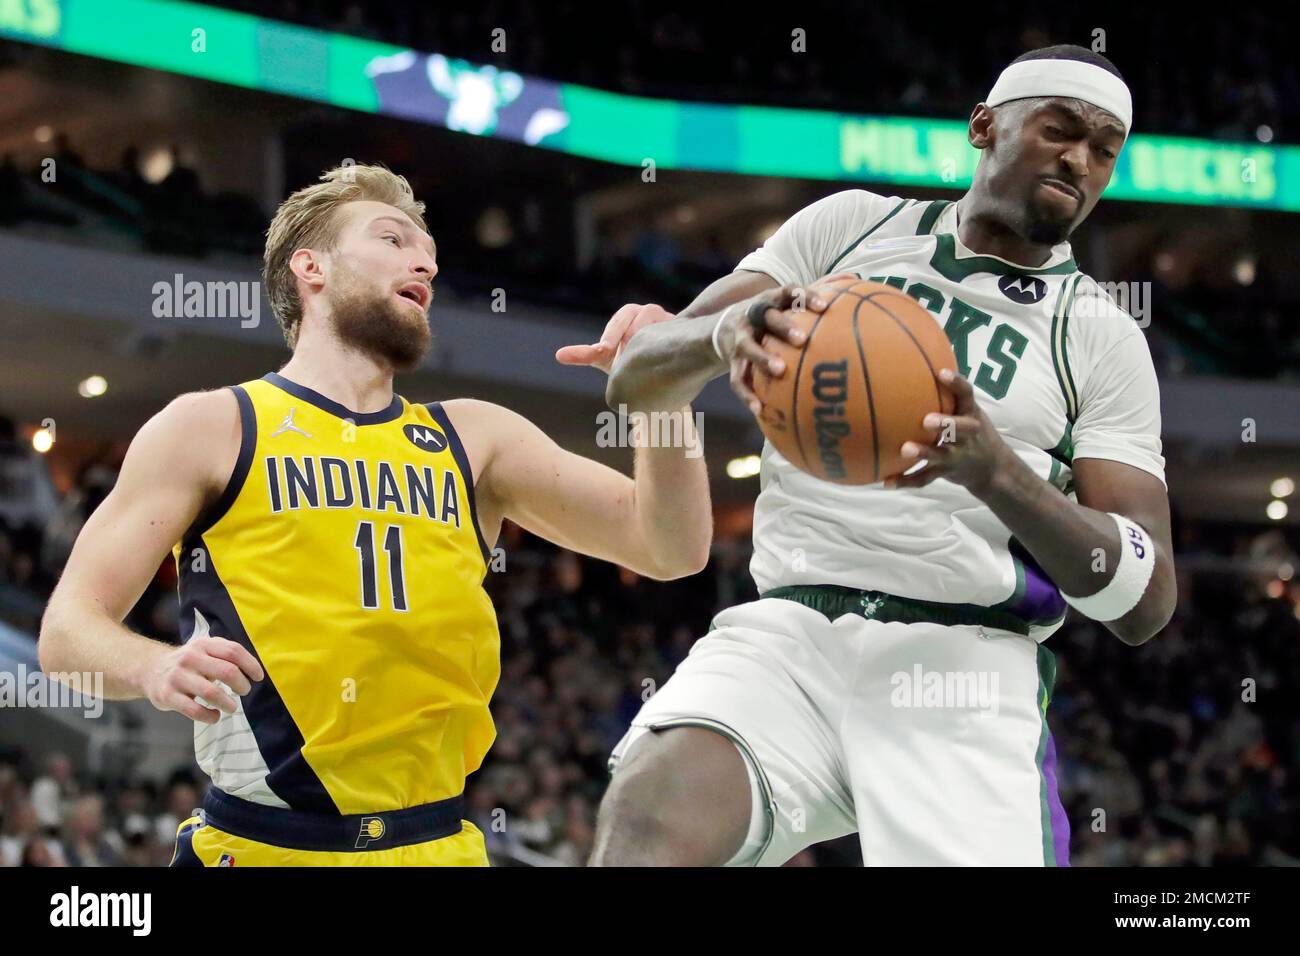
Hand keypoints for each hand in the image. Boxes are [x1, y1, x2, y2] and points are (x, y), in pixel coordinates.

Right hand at [140, 636, 264, 724]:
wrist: (150, 670)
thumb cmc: (189, 663)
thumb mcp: (205, 650)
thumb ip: (226, 655)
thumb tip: (254, 670)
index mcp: (203, 644)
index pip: (233, 651)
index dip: (250, 665)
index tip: (258, 677)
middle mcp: (190, 658)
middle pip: (227, 671)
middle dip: (242, 685)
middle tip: (244, 691)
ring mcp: (178, 677)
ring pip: (212, 693)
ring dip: (228, 703)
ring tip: (232, 707)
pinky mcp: (168, 696)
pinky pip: (194, 711)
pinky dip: (210, 716)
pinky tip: (215, 716)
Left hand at [556, 303, 675, 374]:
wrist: (661, 377)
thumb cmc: (630, 364)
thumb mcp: (607, 360)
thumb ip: (586, 355)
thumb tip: (558, 355)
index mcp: (631, 315)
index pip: (620, 320)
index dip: (610, 335)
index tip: (601, 352)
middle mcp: (651, 313)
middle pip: (641, 317)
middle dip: (629, 336)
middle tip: (620, 359)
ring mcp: (670, 321)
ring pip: (658, 324)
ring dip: (647, 340)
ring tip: (640, 362)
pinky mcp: (685, 332)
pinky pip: (676, 334)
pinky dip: (669, 345)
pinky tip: (661, 363)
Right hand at [720, 274, 855, 414]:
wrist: (723, 327)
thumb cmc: (770, 317)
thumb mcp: (785, 302)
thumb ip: (814, 295)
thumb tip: (854, 281)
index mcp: (771, 300)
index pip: (788, 292)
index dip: (805, 296)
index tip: (824, 306)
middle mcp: (753, 316)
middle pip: (767, 317)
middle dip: (784, 327)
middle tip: (802, 340)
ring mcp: (741, 339)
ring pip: (749, 347)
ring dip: (763, 358)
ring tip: (780, 371)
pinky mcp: (732, 361)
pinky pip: (737, 379)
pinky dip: (747, 395)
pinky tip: (760, 410)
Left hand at [884, 369, 1011, 496]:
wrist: (994, 469)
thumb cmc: (971, 430)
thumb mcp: (968, 410)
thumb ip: (949, 393)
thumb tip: (914, 362)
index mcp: (971, 414)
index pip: (967, 395)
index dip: (956, 384)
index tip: (941, 373)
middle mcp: (967, 434)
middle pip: (960, 428)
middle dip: (945, 424)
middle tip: (926, 420)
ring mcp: (958, 455)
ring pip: (941, 455)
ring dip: (923, 452)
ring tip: (904, 449)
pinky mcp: (947, 472)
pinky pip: (925, 478)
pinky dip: (906, 480)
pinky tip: (886, 482)